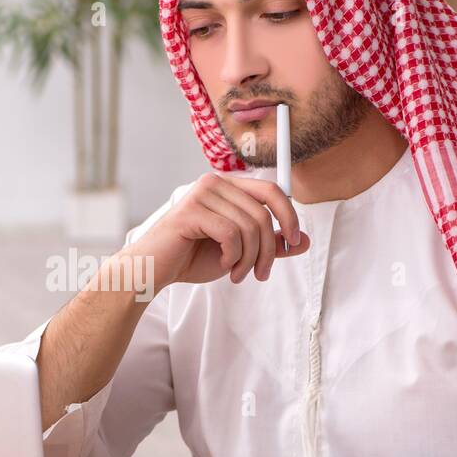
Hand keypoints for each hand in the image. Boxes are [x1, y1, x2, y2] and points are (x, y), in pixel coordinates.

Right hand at [129, 173, 309, 295]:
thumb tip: (304, 240)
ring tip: (237, 274)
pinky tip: (223, 265)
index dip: (289, 216)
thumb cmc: (190, 258)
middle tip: (260, 273)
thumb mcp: (239, 252)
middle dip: (268, 249)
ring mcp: (201, 194)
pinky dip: (233, 256)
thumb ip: (268, 244)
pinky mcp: (190, 212)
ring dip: (249, 258)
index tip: (293, 242)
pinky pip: (230, 234)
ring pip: (248, 226)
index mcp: (227, 186)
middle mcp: (214, 183)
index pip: (271, 191)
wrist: (152, 271)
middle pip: (263, 213)